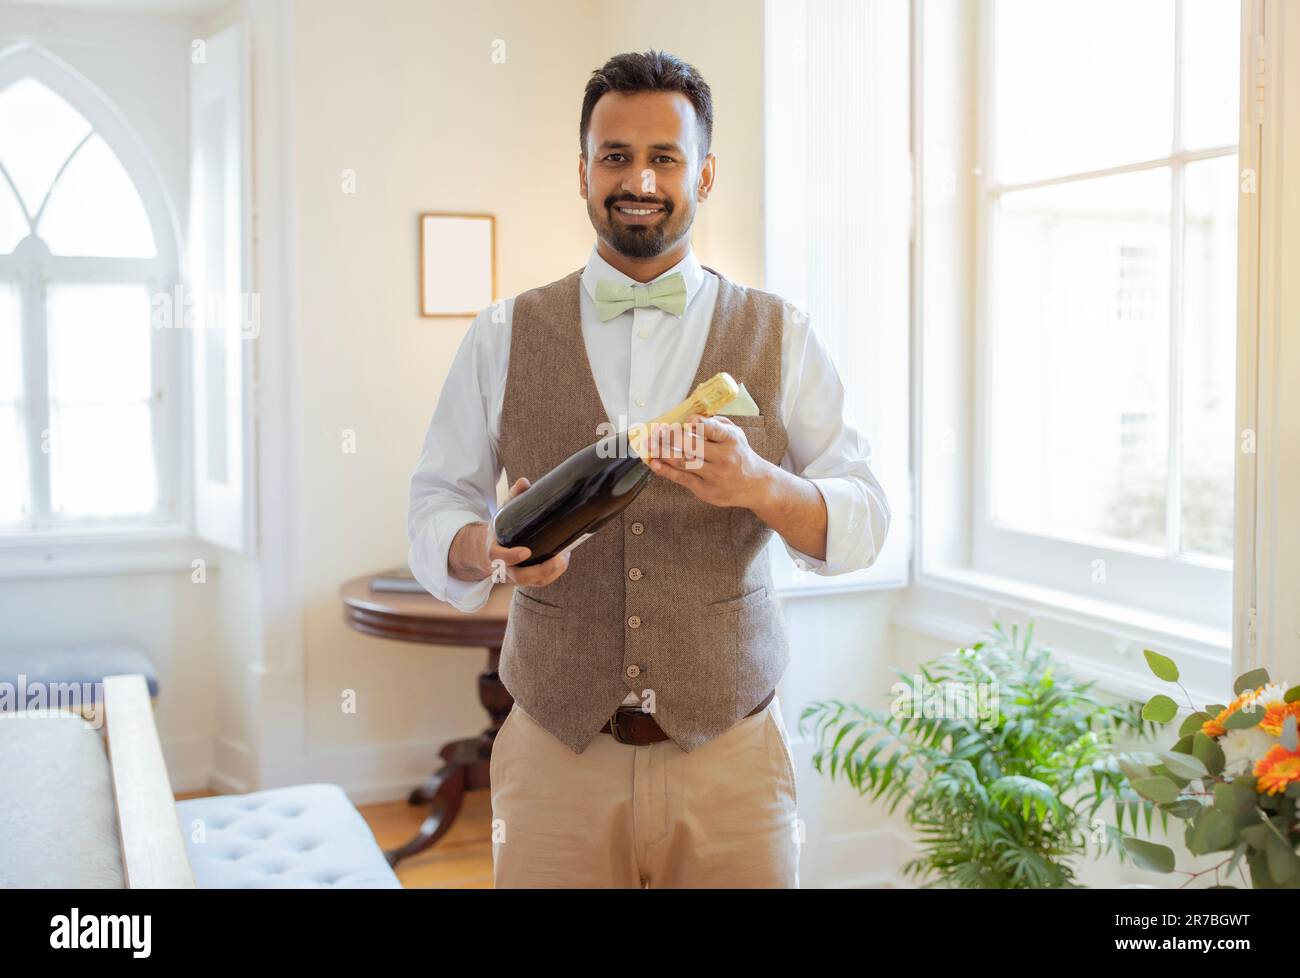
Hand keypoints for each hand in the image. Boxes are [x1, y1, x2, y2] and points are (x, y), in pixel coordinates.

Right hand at [482, 477, 570, 586]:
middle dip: (541, 570)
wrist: (491, 552)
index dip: (512, 556)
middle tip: (559, 559)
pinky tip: (563, 560)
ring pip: (533, 582)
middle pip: (521, 577)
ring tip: (565, 558)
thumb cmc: (500, 531)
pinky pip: (540, 581)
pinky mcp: (527, 579)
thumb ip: (513, 498)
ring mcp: (516, 576)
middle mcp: (505, 568)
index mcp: (494, 552)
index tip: (526, 551)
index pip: (500, 558)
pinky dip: (553, 573)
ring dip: (551, 573)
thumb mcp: (502, 514)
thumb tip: (524, 482)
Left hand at [645, 415, 772, 508]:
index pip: (712, 429)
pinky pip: (681, 478)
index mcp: (731, 440)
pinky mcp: (705, 490)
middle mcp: (723, 458)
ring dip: (662, 452)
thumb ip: (716, 424)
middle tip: (655, 431)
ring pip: (683, 462)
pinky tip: (653, 463)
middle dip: (670, 437)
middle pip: (692, 446)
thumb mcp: (736, 434)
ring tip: (648, 445)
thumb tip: (691, 418)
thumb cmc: (739, 454)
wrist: (754, 485)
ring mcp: (714, 476)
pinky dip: (665, 470)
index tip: (686, 421)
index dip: (697, 424)